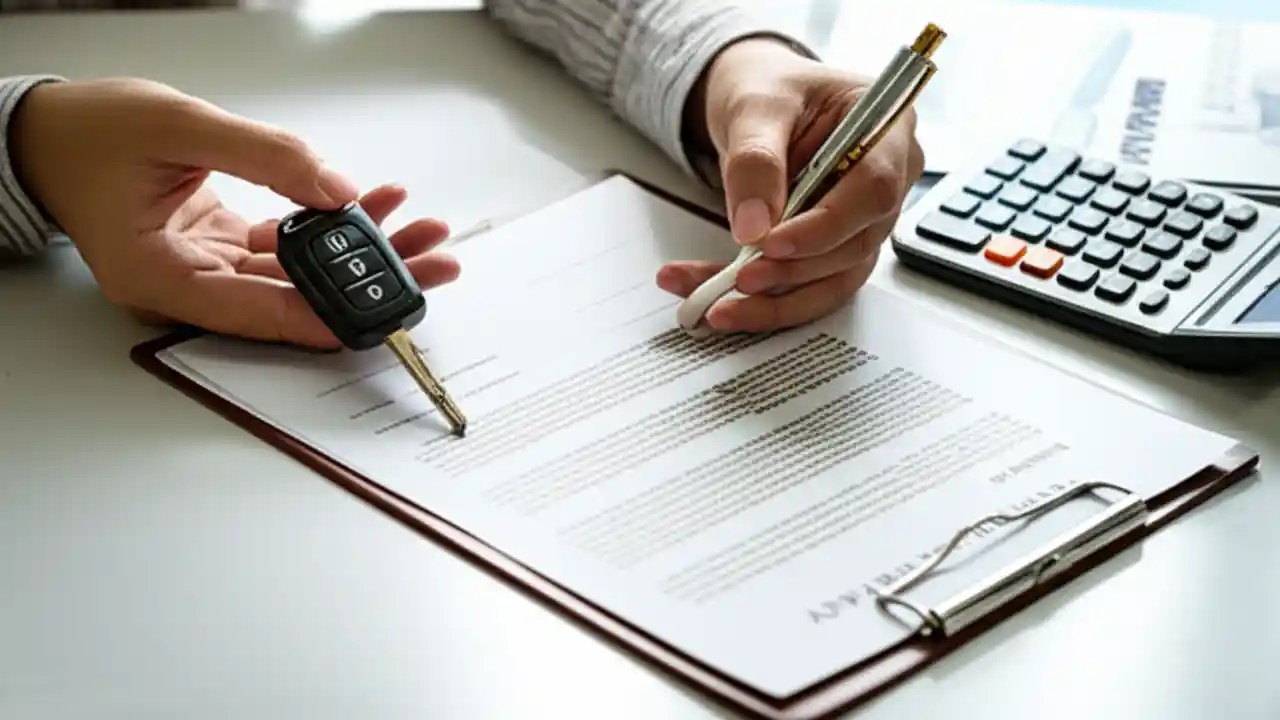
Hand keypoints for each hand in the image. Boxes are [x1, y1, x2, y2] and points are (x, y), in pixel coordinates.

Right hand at [10, 78, 459, 348]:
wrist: (49, 131)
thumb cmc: (89, 132)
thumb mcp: (177, 126)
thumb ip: (263, 156)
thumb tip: (337, 191)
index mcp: (158, 278)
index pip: (254, 312)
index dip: (324, 314)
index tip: (382, 312)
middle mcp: (187, 286)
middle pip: (291, 298)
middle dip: (365, 281)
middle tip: (432, 266)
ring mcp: (207, 270)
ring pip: (298, 274)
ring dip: (360, 253)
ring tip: (424, 234)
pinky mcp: (221, 248)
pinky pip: (286, 247)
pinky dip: (329, 226)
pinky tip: (376, 205)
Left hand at [661, 38, 924, 330]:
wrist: (758, 104)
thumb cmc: (770, 90)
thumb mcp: (754, 108)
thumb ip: (755, 162)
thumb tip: (752, 226)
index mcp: (887, 129)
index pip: (872, 189)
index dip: (825, 225)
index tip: (772, 243)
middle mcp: (888, 181)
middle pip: (854, 244)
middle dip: (792, 271)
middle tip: (737, 279)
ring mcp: (864, 222)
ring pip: (831, 279)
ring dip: (774, 302)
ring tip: (717, 306)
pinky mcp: (835, 250)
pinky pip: (807, 289)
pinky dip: (762, 304)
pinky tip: (719, 307)